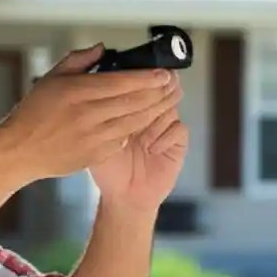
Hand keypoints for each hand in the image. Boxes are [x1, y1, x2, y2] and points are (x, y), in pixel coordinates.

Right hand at [0, 44, 175, 181]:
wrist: (20, 150)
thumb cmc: (34, 112)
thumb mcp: (52, 78)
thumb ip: (79, 60)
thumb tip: (103, 49)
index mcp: (77, 91)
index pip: (122, 82)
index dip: (147, 78)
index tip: (164, 73)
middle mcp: (87, 114)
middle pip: (133, 102)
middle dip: (156, 93)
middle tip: (171, 85)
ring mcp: (92, 137)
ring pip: (133, 122)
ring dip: (152, 111)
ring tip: (164, 102)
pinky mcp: (94, 154)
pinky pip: (122, 139)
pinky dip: (134, 129)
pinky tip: (141, 122)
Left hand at [89, 70, 187, 213]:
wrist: (123, 196)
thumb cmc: (108, 167)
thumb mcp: (97, 139)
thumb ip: (101, 116)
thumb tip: (101, 91)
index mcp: (131, 109)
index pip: (140, 86)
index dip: (140, 80)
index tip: (134, 81)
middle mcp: (150, 114)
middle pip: (160, 91)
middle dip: (154, 92)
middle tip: (148, 97)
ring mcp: (165, 127)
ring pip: (170, 107)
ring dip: (158, 116)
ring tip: (146, 131)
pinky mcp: (177, 143)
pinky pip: (178, 129)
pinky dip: (166, 136)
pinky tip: (152, 149)